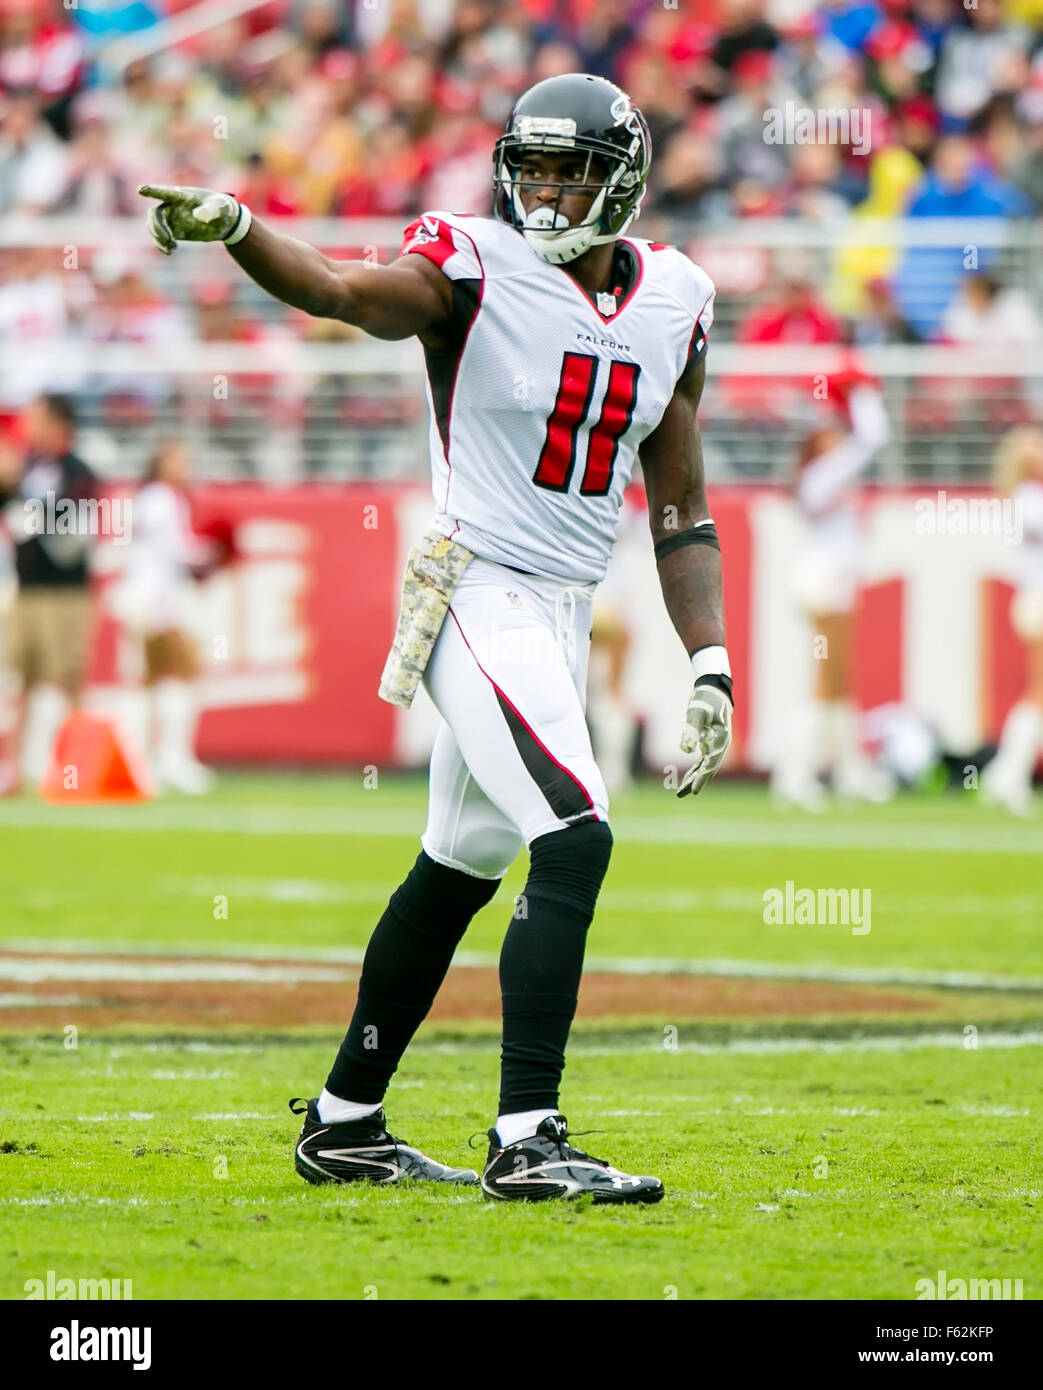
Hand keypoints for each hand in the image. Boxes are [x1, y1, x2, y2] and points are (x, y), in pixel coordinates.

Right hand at [138, 184, 242, 254]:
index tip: (141, 190)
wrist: (224, 220)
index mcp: (183, 196)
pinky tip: (170, 251)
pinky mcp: (174, 230)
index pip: (165, 192)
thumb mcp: (221, 208)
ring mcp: (172, 218)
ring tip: (171, 248)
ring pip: (154, 225)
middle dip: (157, 227)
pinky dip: (161, 244)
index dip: (152, 191)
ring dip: (158, 237)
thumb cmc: (222, 208)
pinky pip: (160, 236)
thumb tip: (200, 216)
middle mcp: (173, 206)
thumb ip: (212, 210)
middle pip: (155, 214)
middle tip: (168, 240)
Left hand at [677, 681, 731, 797]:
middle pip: (708, 768)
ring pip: (705, 766)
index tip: (694, 790)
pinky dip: (695, 769)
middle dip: (696, 781)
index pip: (711, 763)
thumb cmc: (705, 700)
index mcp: (721, 739)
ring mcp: (715, 744)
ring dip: (694, 777)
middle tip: (683, 794)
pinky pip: (702, 760)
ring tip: (681, 791)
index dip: (702, 777)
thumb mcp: (697, 713)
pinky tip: (688, 778)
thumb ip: (692, 731)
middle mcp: (720, 745)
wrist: (713, 689)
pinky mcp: (709, 742)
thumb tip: (686, 751)